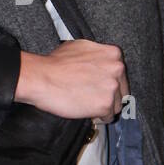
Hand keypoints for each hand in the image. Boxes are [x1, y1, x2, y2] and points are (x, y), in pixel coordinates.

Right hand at [14, 40, 128, 120]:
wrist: (42, 78)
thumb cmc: (55, 64)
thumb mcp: (80, 47)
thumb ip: (96, 55)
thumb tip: (99, 61)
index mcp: (113, 54)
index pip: (120, 74)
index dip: (108, 82)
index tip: (99, 86)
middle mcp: (117, 69)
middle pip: (121, 90)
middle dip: (108, 95)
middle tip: (92, 97)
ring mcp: (113, 87)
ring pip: (116, 105)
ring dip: (104, 107)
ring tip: (87, 104)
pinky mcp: (106, 104)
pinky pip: (108, 117)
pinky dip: (99, 117)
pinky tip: (87, 111)